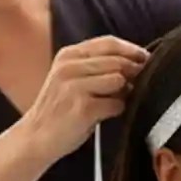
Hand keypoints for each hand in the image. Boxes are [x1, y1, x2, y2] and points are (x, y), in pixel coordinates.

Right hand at [19, 36, 148, 162]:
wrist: (35, 137)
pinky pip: (116, 104)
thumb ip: (96, 66)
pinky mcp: (83, 108)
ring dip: (123, 93)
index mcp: (68, 55)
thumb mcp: (69, 77)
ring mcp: (75, 87)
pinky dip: (116, 110)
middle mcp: (69, 67)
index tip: (145, 59)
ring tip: (111, 101)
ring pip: (119, 80)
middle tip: (134, 85)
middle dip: (133, 73)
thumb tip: (137, 62)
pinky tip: (104, 115)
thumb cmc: (59, 109)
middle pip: (118, 61)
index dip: (132, 50)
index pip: (109, 43)